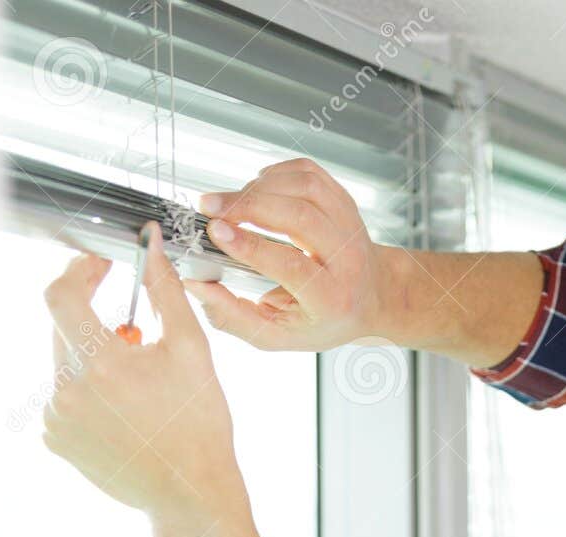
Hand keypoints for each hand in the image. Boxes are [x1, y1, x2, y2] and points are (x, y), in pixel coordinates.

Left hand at [42, 223, 247, 526]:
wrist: (189, 494)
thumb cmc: (198, 428)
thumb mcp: (192, 350)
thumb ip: (165, 290)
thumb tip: (151, 246)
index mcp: (100, 363)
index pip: (60, 293)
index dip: (78, 271)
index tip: (99, 269)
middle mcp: (68, 390)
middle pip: (63, 328)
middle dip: (94, 321)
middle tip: (135, 336)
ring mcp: (57, 418)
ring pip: (64, 363)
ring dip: (93, 360)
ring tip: (136, 387)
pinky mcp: (56, 439)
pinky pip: (62, 397)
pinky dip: (86, 393)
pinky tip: (122, 413)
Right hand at [187, 158, 400, 351]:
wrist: (370, 297)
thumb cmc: (319, 319)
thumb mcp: (277, 334)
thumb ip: (233, 316)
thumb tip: (195, 286)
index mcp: (332, 299)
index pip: (291, 266)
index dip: (252, 246)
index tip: (216, 231)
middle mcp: (348, 258)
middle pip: (299, 217)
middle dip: (248, 206)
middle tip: (210, 207)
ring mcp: (350, 224)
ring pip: (304, 187)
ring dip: (259, 188)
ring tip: (230, 202)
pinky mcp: (344, 199)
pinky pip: (307, 173)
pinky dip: (275, 174)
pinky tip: (257, 190)